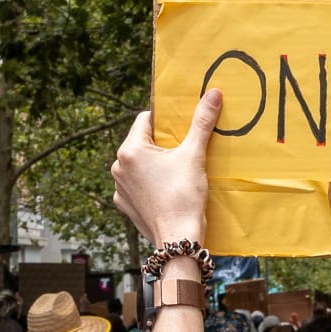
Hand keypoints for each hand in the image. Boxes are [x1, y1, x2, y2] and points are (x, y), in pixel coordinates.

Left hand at [112, 87, 221, 242]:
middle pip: (142, 142)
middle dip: (161, 144)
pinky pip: (136, 185)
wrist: (178, 239)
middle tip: (183, 152)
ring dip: (155, 164)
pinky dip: (149, 184)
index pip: (145, 120)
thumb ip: (202, 122)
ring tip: (177, 173)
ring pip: (139, 164)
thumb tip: (213, 92)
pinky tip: (166, 190)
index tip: (181, 129)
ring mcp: (119, 187)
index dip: (165, 121)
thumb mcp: (194, 154)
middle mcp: (117, 166)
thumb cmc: (184, 195)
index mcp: (130, 149)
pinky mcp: (124, 205)